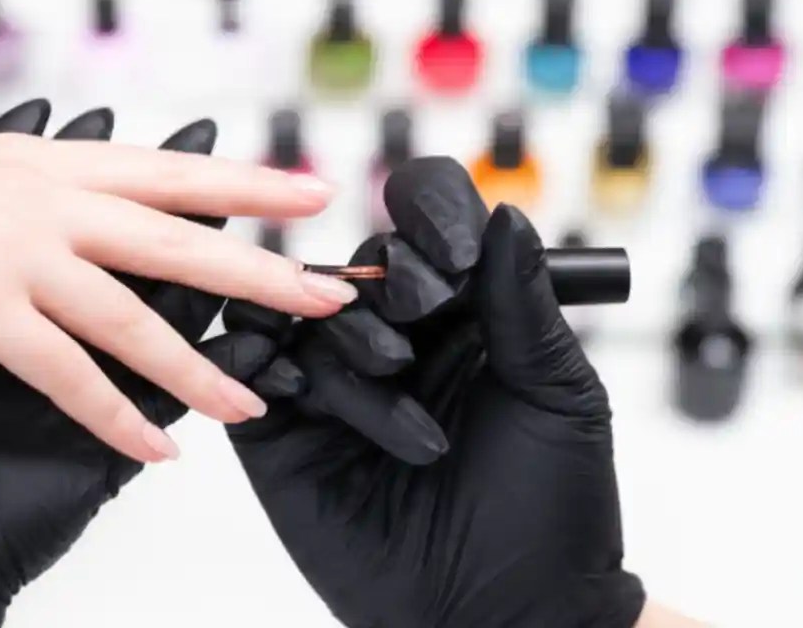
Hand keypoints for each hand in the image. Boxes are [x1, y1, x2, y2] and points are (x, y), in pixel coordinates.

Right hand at [0, 100, 355, 460]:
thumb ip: (39, 190)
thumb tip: (89, 198)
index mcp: (48, 162)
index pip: (170, 169)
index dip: (247, 182)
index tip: (310, 194)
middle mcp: (43, 197)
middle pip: (178, 236)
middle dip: (261, 271)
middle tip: (329, 294)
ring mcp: (12, 251)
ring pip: (134, 314)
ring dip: (201, 368)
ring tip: (254, 404)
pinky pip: (66, 374)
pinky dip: (114, 418)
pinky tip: (154, 450)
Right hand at [221, 158, 645, 626]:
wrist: (506, 615)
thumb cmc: (551, 512)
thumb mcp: (557, 395)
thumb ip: (524, 302)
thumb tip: (508, 215)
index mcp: (463, 318)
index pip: (429, 226)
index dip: (433, 216)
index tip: (457, 253)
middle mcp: (395, 342)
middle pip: (360, 263)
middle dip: (392, 284)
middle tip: (424, 327)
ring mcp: (334, 388)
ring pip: (304, 313)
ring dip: (341, 333)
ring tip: (390, 374)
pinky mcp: (282, 435)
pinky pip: (245, 371)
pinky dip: (257, 361)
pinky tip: (297, 388)